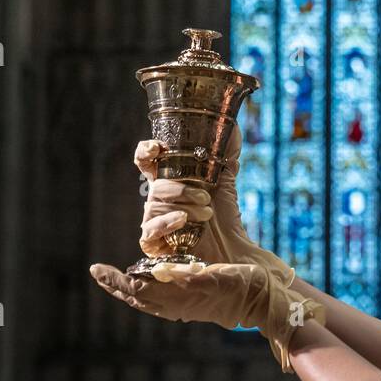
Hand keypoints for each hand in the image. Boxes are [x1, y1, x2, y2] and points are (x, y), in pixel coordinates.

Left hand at [88, 260, 325, 372]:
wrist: (264, 304)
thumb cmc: (245, 286)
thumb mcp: (220, 274)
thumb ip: (191, 275)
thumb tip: (160, 272)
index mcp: (180, 297)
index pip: (138, 289)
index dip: (116, 279)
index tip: (98, 270)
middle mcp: (177, 305)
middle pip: (137, 297)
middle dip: (116, 285)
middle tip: (98, 272)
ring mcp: (184, 307)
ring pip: (146, 301)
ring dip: (128, 289)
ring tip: (115, 278)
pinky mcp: (192, 305)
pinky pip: (159, 302)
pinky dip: (146, 292)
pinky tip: (147, 284)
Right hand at [135, 123, 296, 284]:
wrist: (232, 250)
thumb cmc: (224, 215)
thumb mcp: (225, 181)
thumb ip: (226, 156)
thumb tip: (234, 129)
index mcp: (170, 181)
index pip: (147, 162)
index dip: (146, 152)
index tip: (157, 148)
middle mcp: (158, 201)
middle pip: (155, 186)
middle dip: (180, 188)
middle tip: (207, 196)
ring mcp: (154, 222)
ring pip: (155, 207)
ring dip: (183, 206)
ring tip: (206, 212)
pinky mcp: (154, 244)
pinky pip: (149, 232)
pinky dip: (166, 223)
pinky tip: (183, 220)